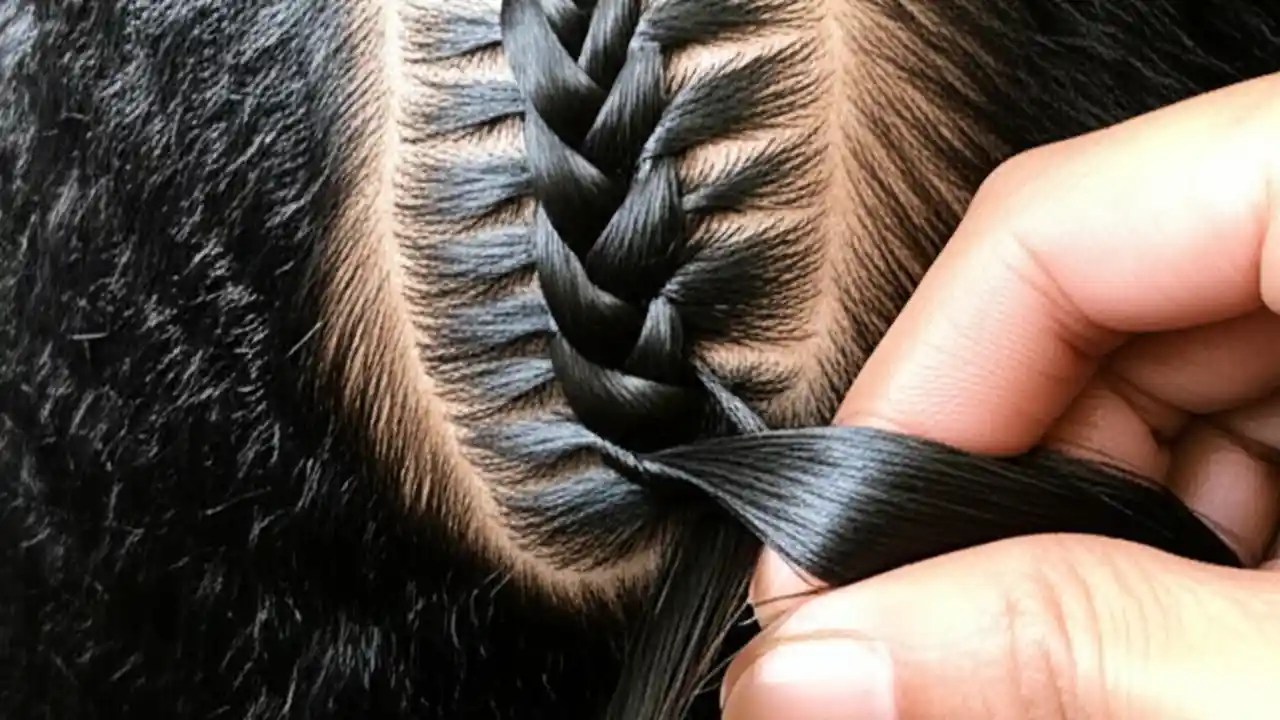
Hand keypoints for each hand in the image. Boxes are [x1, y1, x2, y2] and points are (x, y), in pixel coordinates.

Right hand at [721, 72, 1279, 718]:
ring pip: (1156, 366)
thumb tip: (821, 663)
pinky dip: (1187, 522)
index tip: (822, 556)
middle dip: (986, 489)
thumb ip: (1065, 644)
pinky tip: (1184, 620)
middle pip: (1087, 305)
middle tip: (913, 634)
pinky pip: (1247, 406)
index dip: (904, 404)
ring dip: (1087, 522)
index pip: (1047, 230)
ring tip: (1070, 651)